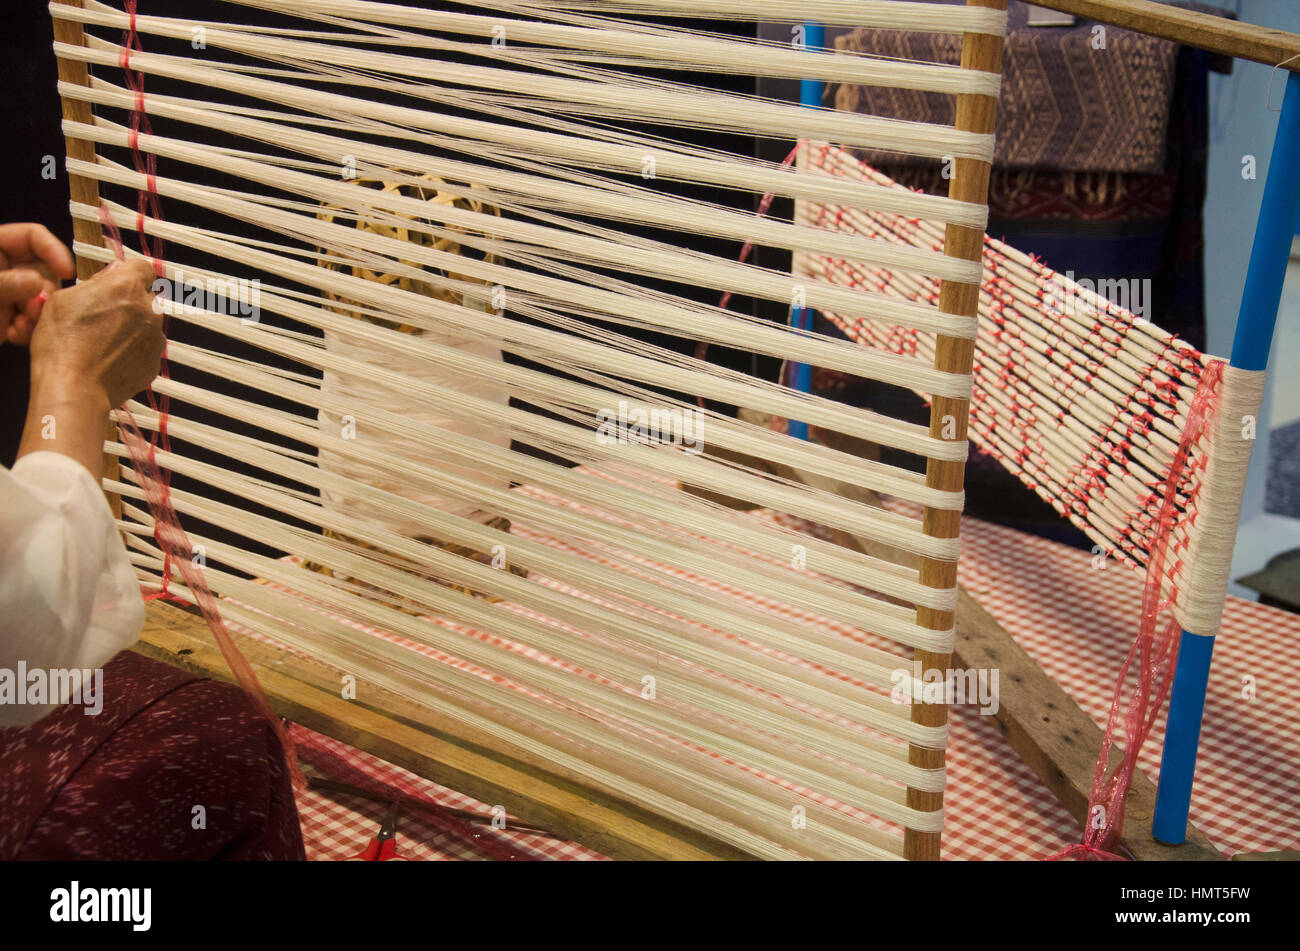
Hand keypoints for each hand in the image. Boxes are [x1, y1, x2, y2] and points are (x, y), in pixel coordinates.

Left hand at [0, 223, 74, 344]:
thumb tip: (37, 283)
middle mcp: (7, 268)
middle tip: (35, 309)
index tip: (66, 270)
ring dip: (38, 315)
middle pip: (44, 272)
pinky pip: (35, 321)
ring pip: (44, 300)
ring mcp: (11, 294)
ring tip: (22, 327)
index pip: (32, 237)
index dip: (53, 250)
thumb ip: (5, 283)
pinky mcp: (12, 318)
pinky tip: (16, 335)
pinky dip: (30, 330)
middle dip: (44, 293)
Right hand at [18, 258, 162, 476]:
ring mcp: (156, 338)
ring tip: (103, 341)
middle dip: (130, 303)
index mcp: (126, 286)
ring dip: (133, 328)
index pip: (143, 268)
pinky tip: (111, 358)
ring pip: (148, 324)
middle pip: (146, 298)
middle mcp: (149, 309)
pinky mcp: (155, 362)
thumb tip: (114, 273)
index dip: (130, 275)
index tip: (117, 284)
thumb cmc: (62, 342)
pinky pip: (147, 349)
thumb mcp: (64, 298)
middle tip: (104, 316)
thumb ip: (96, 282)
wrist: (74, 386)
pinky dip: (134, 351)